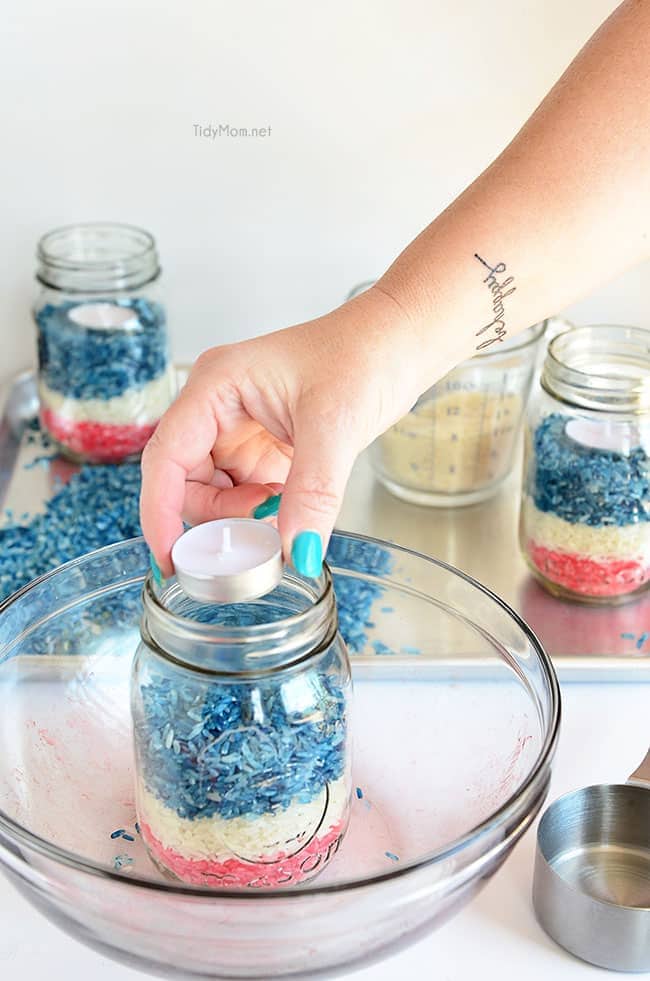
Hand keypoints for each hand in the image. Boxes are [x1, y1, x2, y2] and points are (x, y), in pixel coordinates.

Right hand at [140, 286, 418, 577]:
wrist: (399, 345)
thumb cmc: (364, 354)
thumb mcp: (335, 427)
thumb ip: (311, 494)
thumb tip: (295, 553)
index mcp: (216, 385)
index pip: (166, 457)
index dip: (160, 511)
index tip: (169, 558)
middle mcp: (218, 406)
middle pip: (187, 482)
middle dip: (220, 516)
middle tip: (261, 535)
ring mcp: (239, 427)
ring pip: (216, 493)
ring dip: (243, 516)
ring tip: (285, 511)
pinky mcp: (263, 445)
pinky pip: (245, 492)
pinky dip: (263, 510)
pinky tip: (291, 505)